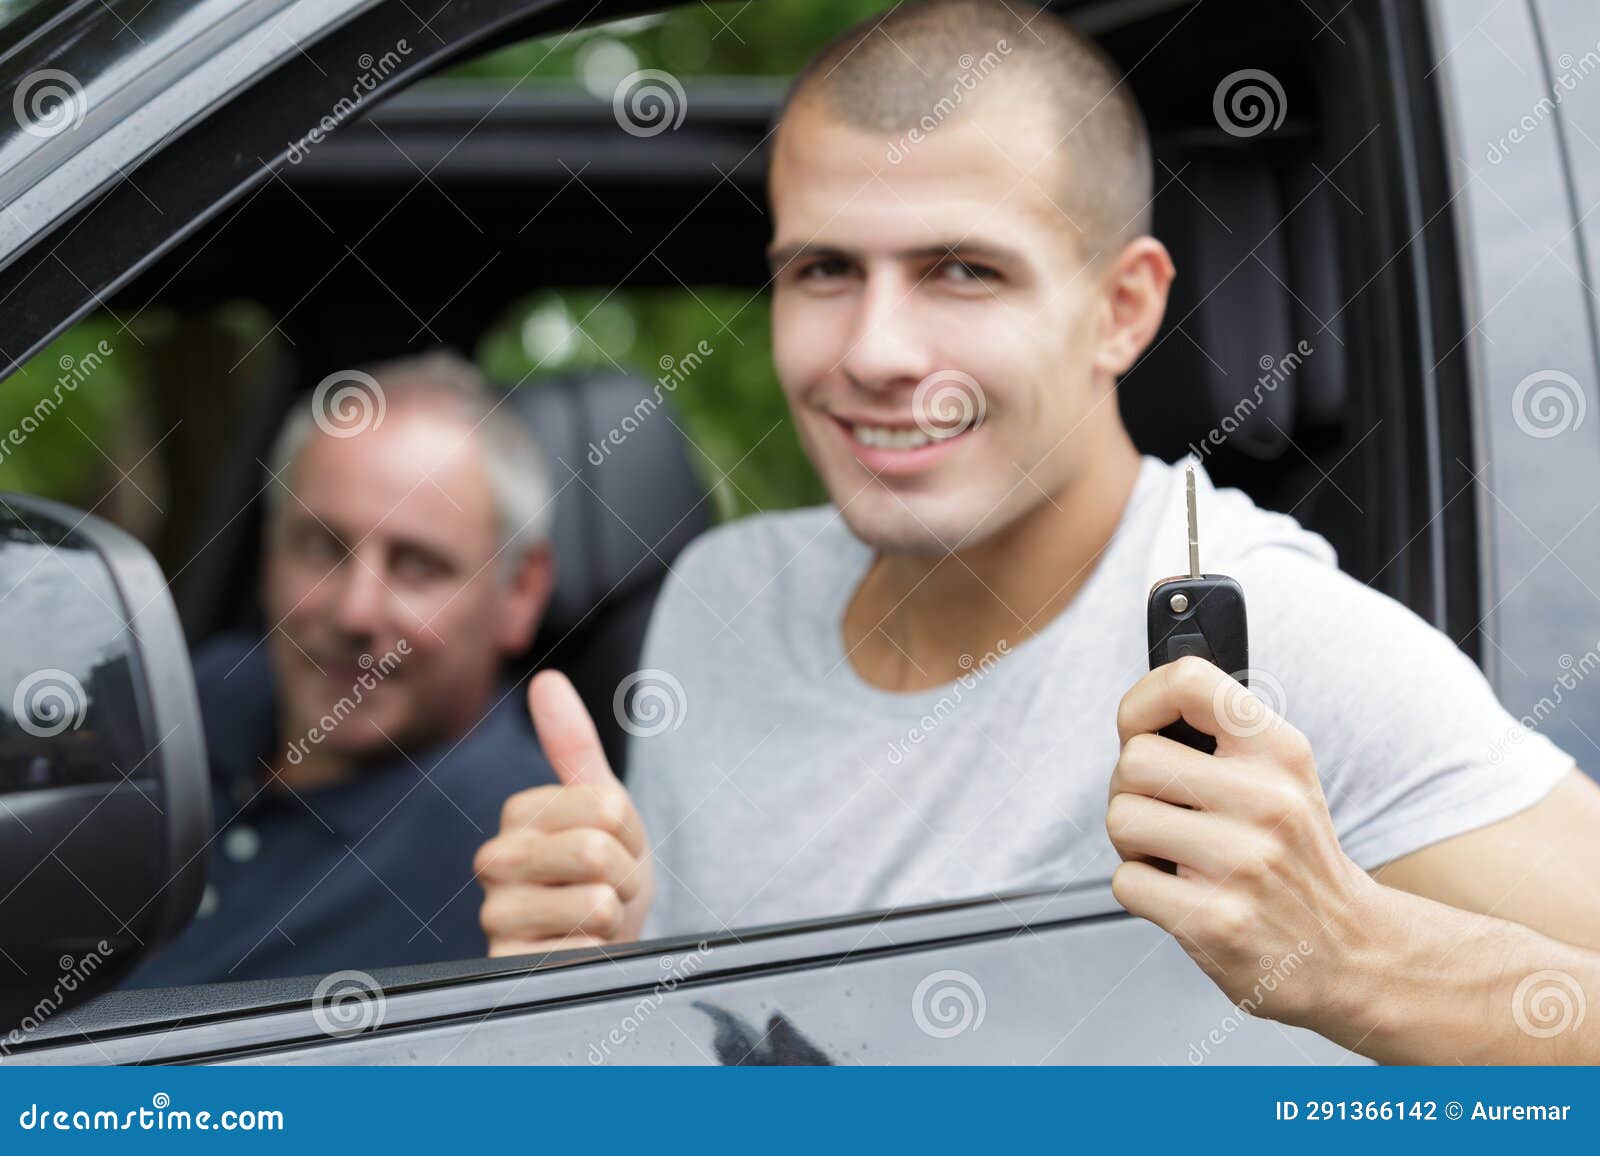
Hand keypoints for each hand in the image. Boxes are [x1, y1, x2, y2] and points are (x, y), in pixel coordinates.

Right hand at [475, 670, 654, 956]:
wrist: (607, 947)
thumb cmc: (607, 872)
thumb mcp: (605, 807)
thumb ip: (573, 744)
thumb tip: (547, 680)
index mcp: (518, 814)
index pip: (606, 807)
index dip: (629, 831)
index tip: (614, 845)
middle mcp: (495, 861)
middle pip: (596, 851)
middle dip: (627, 874)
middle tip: (610, 887)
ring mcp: (498, 916)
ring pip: (596, 901)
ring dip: (616, 916)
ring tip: (597, 920)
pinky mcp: (511, 967)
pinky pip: (585, 951)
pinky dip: (601, 955)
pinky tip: (582, 954)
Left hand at [1106, 656, 1386, 1028]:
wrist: (1349, 951)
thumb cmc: (1292, 855)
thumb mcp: (1282, 776)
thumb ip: (1219, 735)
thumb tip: (1138, 710)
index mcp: (1279, 751)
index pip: (1188, 681)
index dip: (1141, 701)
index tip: (1139, 727)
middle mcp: (1267, 799)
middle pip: (1134, 759)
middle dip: (1132, 790)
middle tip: (1166, 814)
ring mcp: (1243, 862)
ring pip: (1121, 818)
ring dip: (1133, 843)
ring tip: (1176, 857)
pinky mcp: (1217, 920)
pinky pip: (1126, 881)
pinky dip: (1141, 890)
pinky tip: (1184, 895)